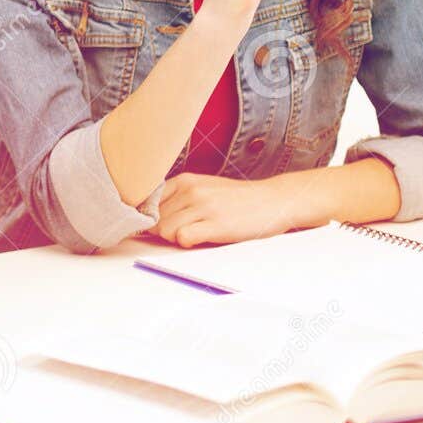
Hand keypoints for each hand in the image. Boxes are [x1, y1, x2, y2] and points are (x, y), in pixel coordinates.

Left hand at [153, 172, 307, 247]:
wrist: (273, 201)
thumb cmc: (237, 199)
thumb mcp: (204, 187)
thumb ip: (178, 198)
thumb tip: (150, 217)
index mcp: (185, 180)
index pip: (148, 202)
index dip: (151, 218)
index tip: (157, 226)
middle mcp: (191, 190)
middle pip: (156, 219)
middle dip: (164, 231)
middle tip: (185, 231)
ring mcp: (203, 206)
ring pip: (166, 230)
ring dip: (176, 238)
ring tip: (196, 233)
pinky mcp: (216, 224)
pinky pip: (183, 238)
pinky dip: (187, 242)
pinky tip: (202, 238)